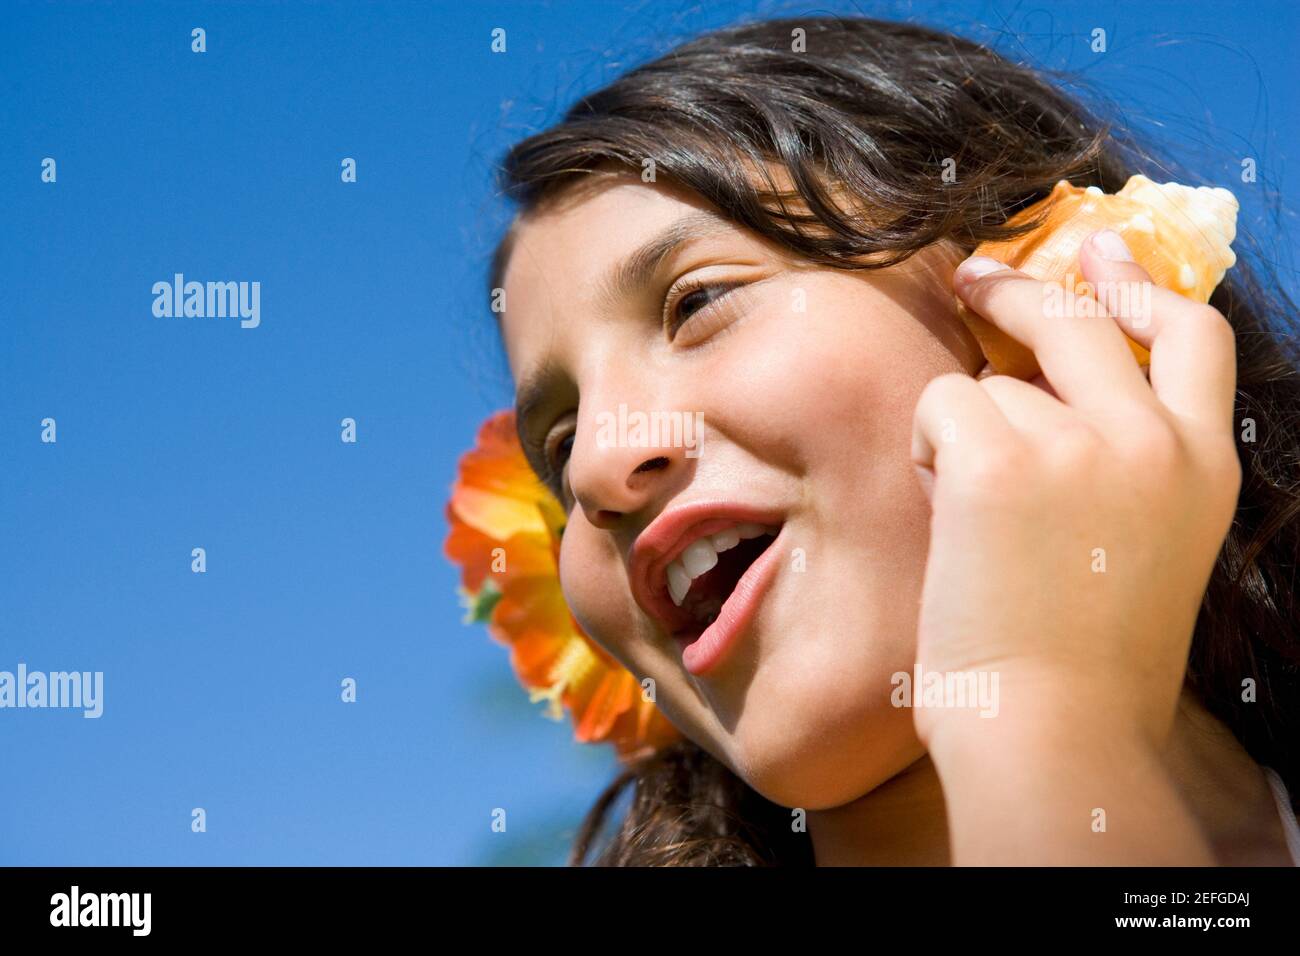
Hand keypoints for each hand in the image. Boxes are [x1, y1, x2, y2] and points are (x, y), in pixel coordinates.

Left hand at [909, 229, 1241, 753]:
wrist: (1052, 730)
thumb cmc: (1084, 661)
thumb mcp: (1149, 546)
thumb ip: (1124, 465)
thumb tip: (1045, 390)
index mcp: (1204, 466)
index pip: (1196, 334)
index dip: (1143, 287)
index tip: (1103, 255)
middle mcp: (1150, 441)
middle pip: (1080, 320)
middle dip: (1021, 290)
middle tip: (974, 277)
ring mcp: (1078, 443)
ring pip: (991, 385)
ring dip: (965, 437)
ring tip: (978, 528)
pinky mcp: (997, 457)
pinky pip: (942, 405)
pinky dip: (927, 451)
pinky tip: (947, 516)